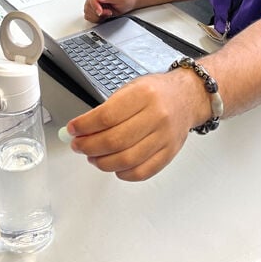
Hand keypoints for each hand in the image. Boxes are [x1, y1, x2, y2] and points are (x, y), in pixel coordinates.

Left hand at [65, 69, 200, 180]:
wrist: (187, 97)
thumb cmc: (156, 92)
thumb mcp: (131, 88)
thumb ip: (108, 109)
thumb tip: (82, 129)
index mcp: (144, 95)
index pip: (107, 116)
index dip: (85, 126)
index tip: (73, 130)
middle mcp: (156, 116)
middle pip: (115, 140)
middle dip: (89, 146)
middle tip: (78, 146)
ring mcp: (164, 137)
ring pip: (126, 160)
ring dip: (102, 162)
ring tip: (93, 157)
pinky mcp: (169, 153)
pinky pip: (142, 172)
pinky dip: (122, 173)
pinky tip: (114, 166)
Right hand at [83, 0, 136, 21]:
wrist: (130, 0)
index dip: (94, 4)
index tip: (100, 11)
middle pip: (88, 3)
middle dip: (97, 11)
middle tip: (109, 12)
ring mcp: (94, 0)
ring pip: (87, 10)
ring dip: (97, 15)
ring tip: (108, 13)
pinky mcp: (94, 8)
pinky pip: (89, 15)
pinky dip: (95, 18)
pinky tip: (104, 16)